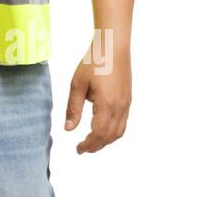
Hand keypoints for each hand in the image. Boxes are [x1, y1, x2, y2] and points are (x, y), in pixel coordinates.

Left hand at [64, 37, 130, 153]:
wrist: (113, 46)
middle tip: (82, 149)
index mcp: (106, 105)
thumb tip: (68, 130)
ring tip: (92, 142)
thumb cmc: (94, 62)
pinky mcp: (128, 99)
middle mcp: (120, 107)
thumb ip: (73, 108)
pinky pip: (123, 122)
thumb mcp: (77, 84)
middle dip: (96, 146)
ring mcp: (126, 104)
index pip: (98, 134)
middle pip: (110, 136)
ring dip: (106, 141)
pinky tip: (102, 129)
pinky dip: (113, 132)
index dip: (88, 145)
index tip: (78, 150)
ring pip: (119, 132)